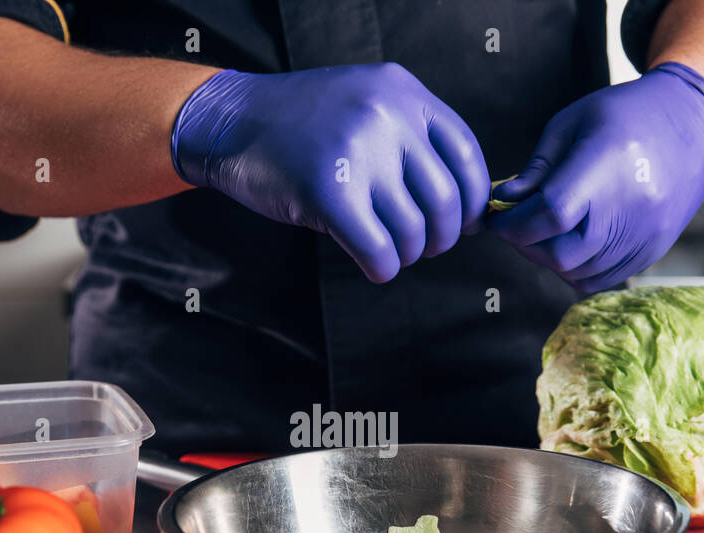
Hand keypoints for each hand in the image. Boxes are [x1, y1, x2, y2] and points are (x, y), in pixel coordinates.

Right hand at [171, 64, 490, 282]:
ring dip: (407, 255)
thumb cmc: (301, 125)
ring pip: (414, 232)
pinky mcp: (329, 192)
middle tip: (423, 247)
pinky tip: (372, 265)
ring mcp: (357, 153)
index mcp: (403, 92)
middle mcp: (386, 116)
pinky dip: (382, 269)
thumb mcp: (365, 103)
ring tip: (390, 251)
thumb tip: (467, 207)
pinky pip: (379, 251)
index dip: (475, 201)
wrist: (229, 121)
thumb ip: (412, 137)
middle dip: (442, 238)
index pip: (467, 156)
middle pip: (447, 201)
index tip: (465, 224)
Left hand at [487, 62, 703, 293]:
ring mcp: (645, 235)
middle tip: (517, 226)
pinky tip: (570, 243)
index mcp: (606, 165)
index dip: (514, 224)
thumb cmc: (625, 115)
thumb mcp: (572, 122)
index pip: (550, 213)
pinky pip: (600, 280)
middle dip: (527, 245)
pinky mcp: (652, 251)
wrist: (694, 124)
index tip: (497, 218)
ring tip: (545, 231)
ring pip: (577, 272)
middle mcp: (630, 206)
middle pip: (561, 254)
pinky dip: (575, 270)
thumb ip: (536, 168)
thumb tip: (502, 202)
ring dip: (549, 259)